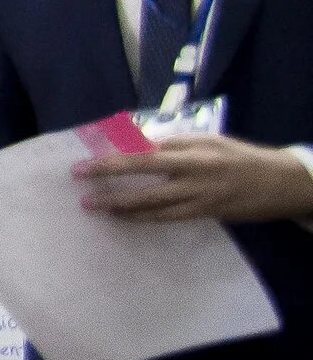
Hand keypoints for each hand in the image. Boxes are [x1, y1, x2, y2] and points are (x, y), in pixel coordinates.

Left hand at [74, 133, 312, 222]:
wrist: (279, 182)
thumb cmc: (239, 158)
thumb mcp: (209, 141)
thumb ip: (173, 143)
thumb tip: (135, 144)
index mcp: (193, 146)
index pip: (146, 148)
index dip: (114, 154)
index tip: (86, 159)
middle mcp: (194, 168)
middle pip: (143, 169)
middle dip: (109, 175)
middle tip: (80, 180)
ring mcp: (198, 193)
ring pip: (151, 200)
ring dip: (120, 203)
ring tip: (93, 206)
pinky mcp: (203, 213)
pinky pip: (165, 217)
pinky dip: (141, 217)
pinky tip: (121, 218)